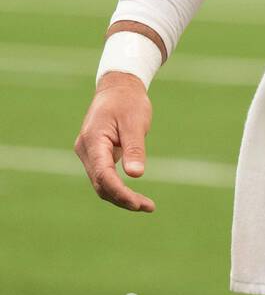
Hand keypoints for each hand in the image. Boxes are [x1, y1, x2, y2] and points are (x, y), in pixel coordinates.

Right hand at [74, 72, 154, 211]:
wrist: (118, 87)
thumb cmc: (128, 101)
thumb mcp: (135, 122)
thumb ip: (134, 148)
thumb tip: (136, 175)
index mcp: (93, 140)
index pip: (104, 175)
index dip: (120, 192)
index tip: (139, 203)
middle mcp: (86, 149)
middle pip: (101, 184)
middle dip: (123, 199)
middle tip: (148, 206)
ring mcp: (88, 153)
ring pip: (101, 184)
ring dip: (121, 196)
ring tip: (146, 205)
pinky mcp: (95, 155)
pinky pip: (104, 177)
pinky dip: (118, 188)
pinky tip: (134, 195)